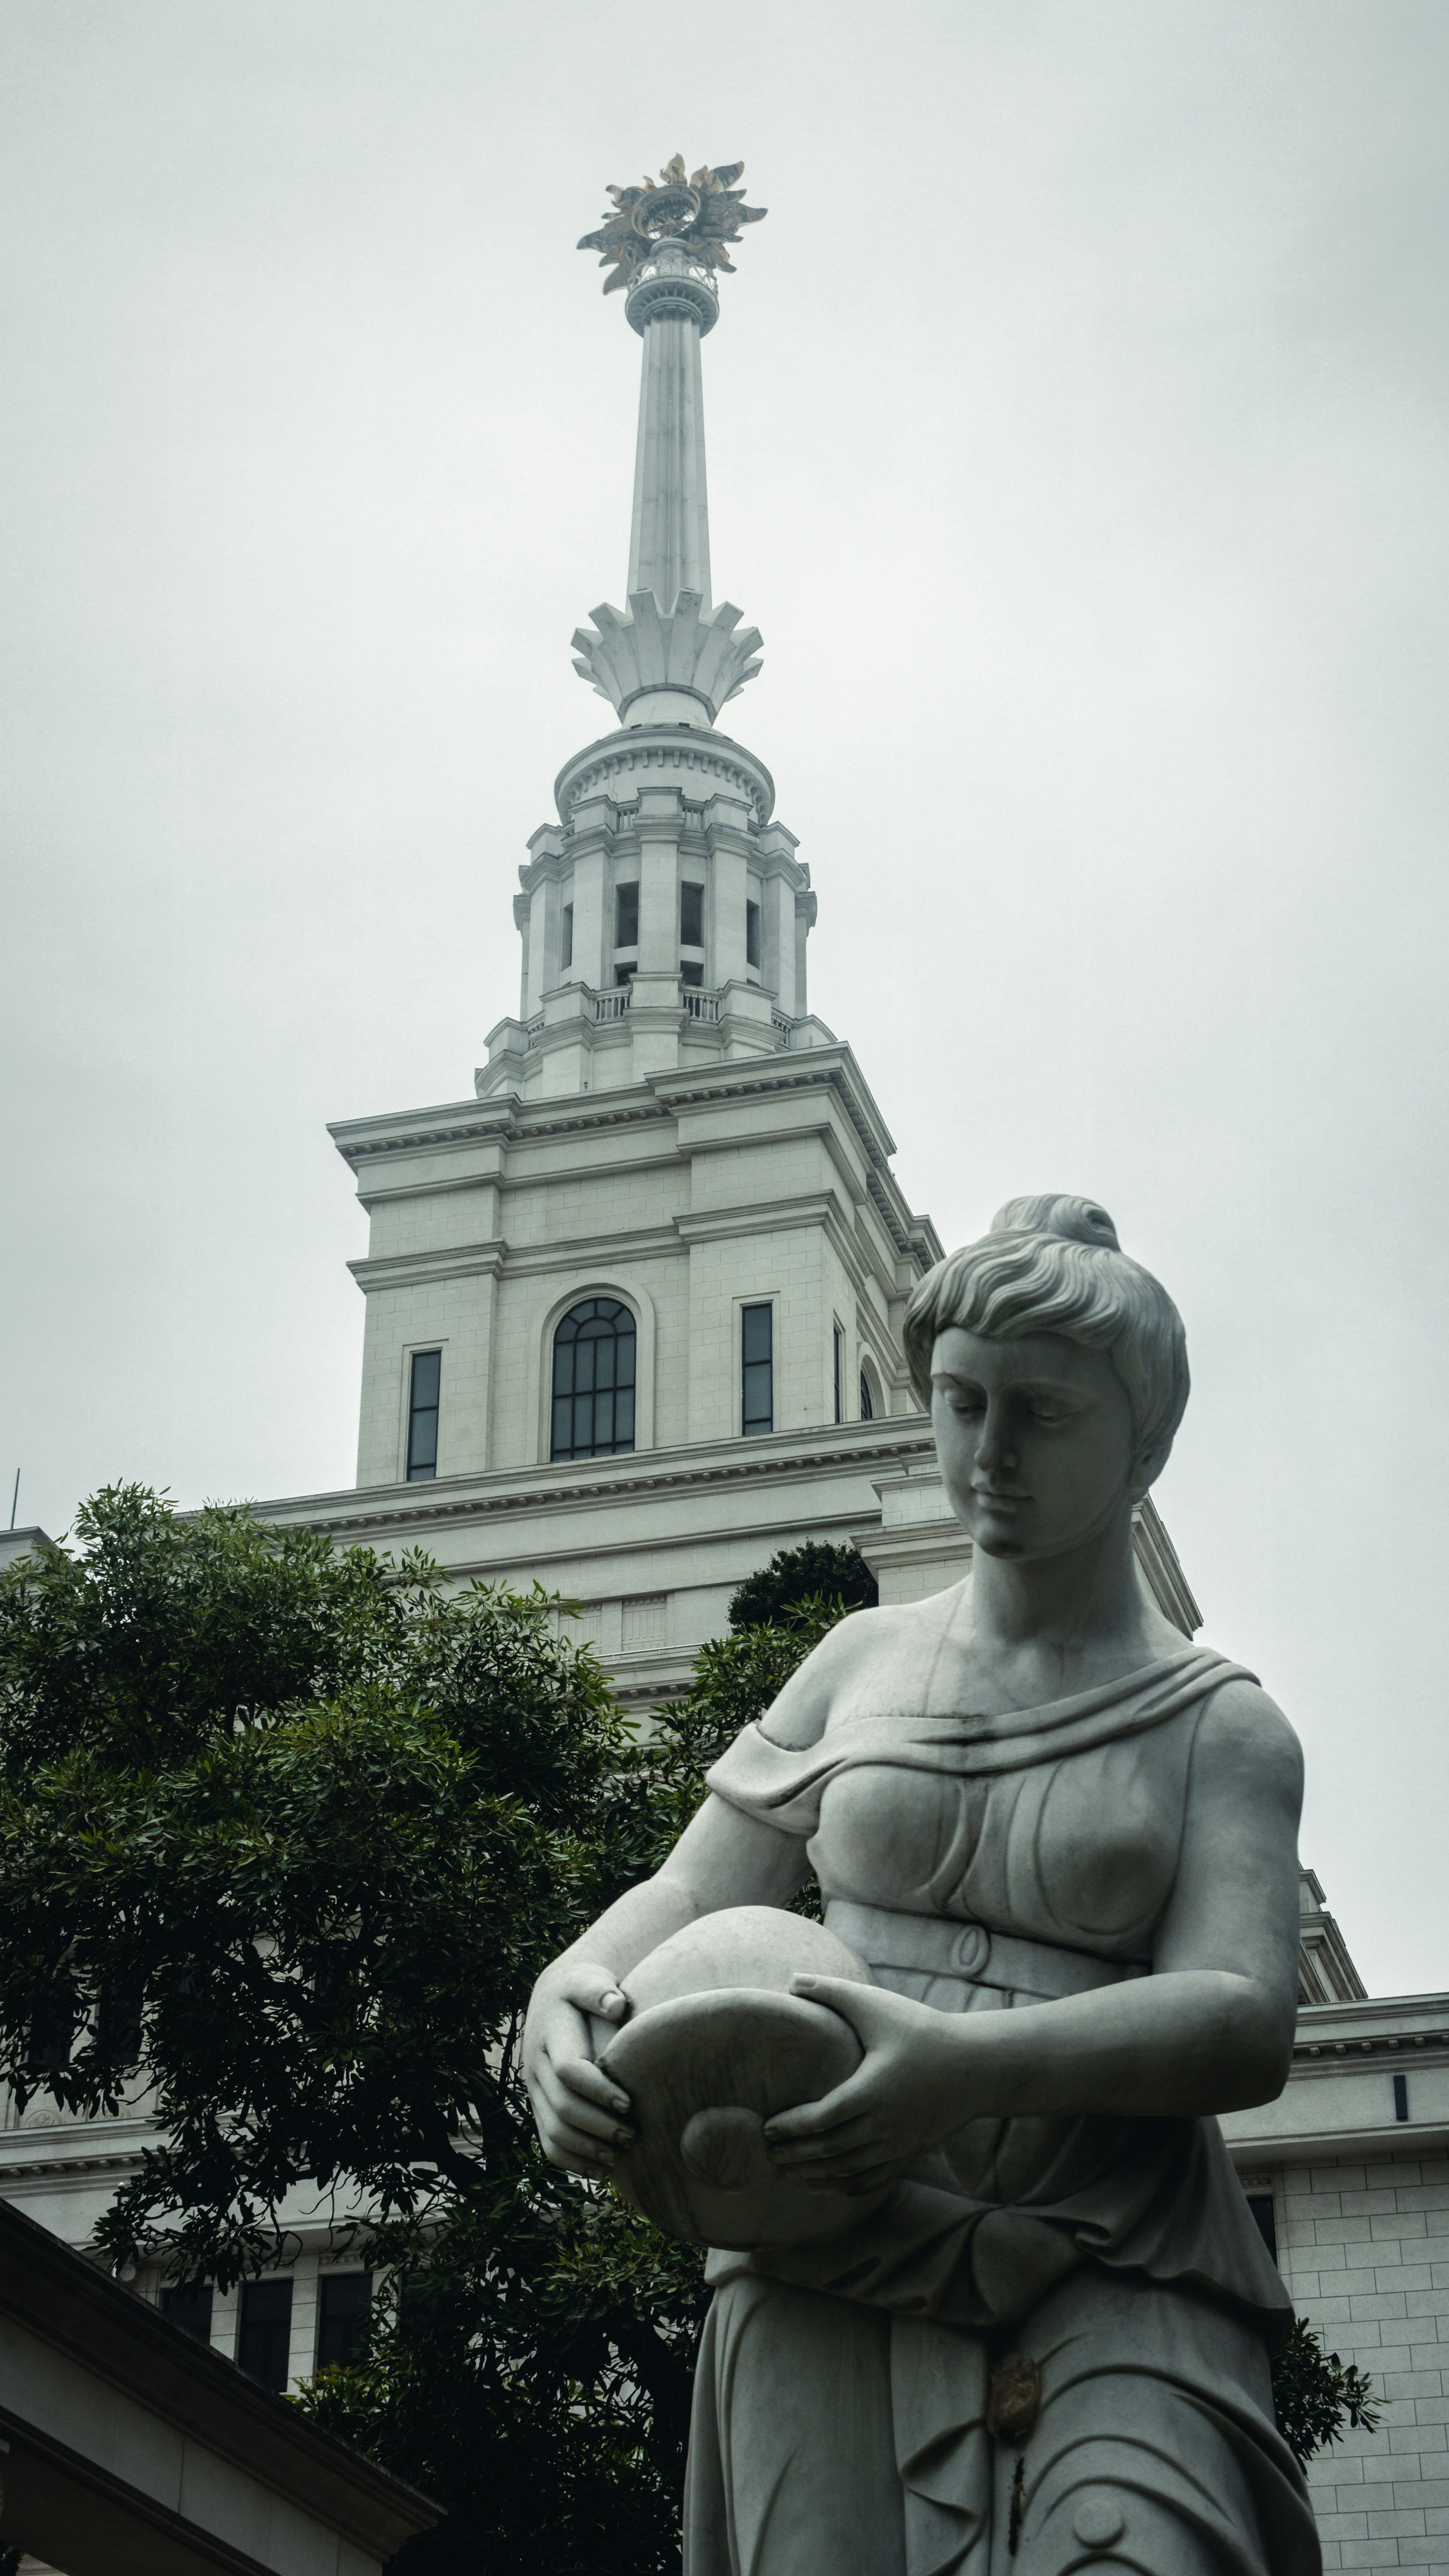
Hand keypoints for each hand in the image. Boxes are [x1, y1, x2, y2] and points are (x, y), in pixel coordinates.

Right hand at [522, 1959, 635, 2180]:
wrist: (553, 1997)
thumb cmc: (583, 1988)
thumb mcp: (588, 1979)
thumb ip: (599, 1990)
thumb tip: (616, 2005)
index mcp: (550, 2035)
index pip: (569, 2070)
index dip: (598, 2090)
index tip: (629, 2102)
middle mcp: (536, 2065)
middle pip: (562, 2107)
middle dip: (598, 2126)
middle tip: (632, 2136)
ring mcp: (534, 2089)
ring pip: (553, 2131)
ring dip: (586, 2149)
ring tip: (619, 2158)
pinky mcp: (539, 2105)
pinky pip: (547, 2143)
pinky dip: (572, 2161)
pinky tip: (599, 2170)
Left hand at [764, 1976, 963, 2194]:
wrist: (976, 2066)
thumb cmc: (924, 2031)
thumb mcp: (878, 2007)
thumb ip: (833, 1992)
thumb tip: (791, 1979)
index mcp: (872, 2091)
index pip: (821, 2120)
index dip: (791, 2128)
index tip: (767, 2128)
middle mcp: (884, 2126)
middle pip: (829, 2151)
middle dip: (794, 2155)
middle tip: (767, 2153)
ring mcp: (898, 2145)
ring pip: (847, 2171)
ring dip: (813, 2175)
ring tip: (786, 2170)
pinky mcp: (909, 2154)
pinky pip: (870, 2181)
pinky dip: (843, 2186)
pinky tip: (824, 2182)